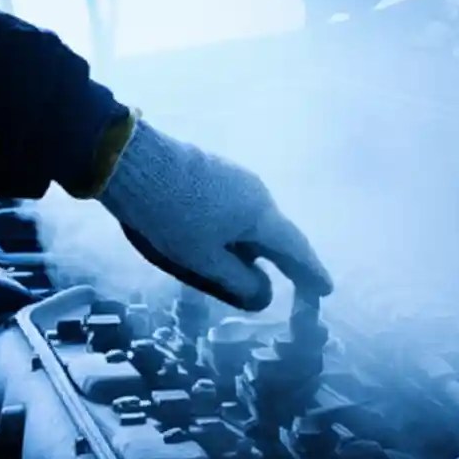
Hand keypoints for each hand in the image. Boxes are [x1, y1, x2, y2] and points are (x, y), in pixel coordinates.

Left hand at [94, 114, 332, 310]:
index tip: (325, 290)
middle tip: (301, 284)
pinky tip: (224, 242)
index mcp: (260, 214)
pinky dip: (239, 232)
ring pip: (254, 221)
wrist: (133, 163)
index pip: (295, 249)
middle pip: (277, 234)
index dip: (311, 272)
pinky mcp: (213, 172)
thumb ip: (239, 282)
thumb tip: (265, 295)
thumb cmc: (170, 217)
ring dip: (259, 247)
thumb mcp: (204, 260)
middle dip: (287, 261)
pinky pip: (237, 210)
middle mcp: (256, 192)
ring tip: (257, 270)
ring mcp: (235, 178)